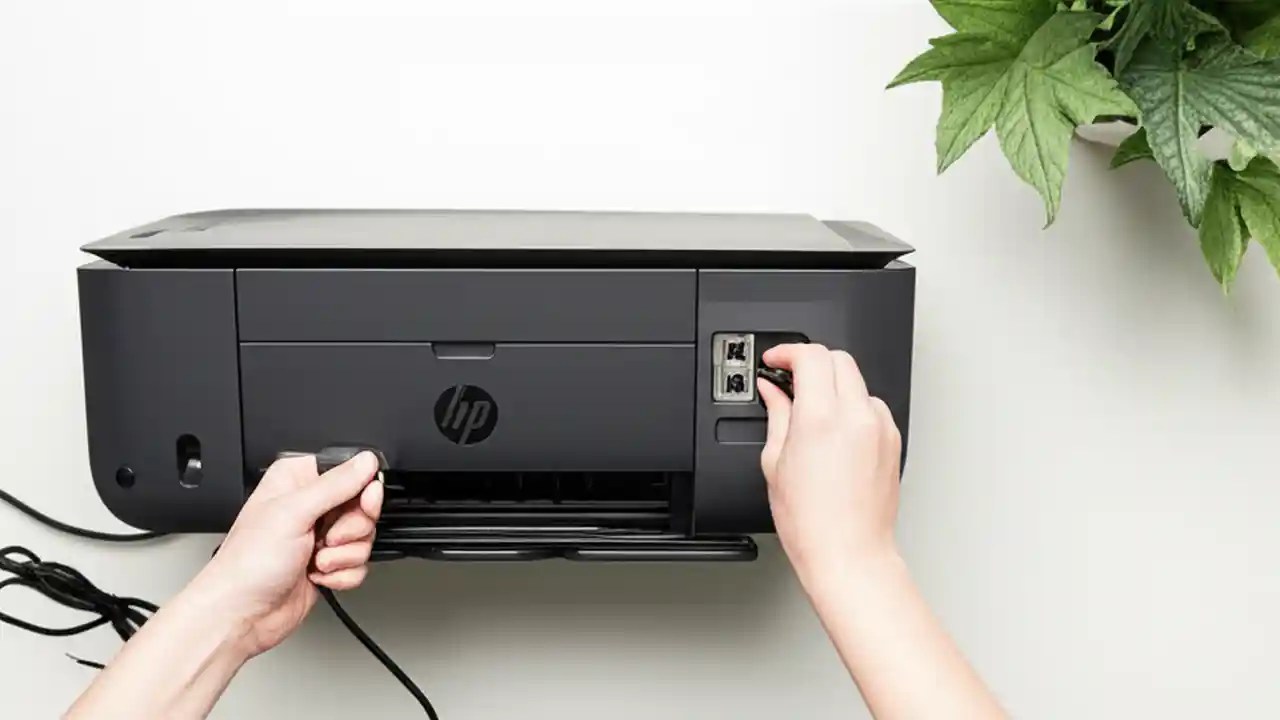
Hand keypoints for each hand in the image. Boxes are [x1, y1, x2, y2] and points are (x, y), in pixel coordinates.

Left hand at [193, 451, 383, 656]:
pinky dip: (342, 574)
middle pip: (363, 506)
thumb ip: (336, 484)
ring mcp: (321, 536)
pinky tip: (318, 575)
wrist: (243, 614)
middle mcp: (311, 505)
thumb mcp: (294, 513)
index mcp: (298, 480)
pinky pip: (359, 564)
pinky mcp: (329, 563)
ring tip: (316, 560)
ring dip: (344, 555)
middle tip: (329, 537)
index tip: (363, 504)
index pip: (350, 470)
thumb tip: (366, 460)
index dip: (363, 488)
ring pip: (364, 537)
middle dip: (352, 529)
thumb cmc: (249, 563)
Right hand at [757, 344, 901, 585]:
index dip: (788, 352)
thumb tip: (772, 391)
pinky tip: (834, 430)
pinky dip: (852, 406)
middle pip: (838, 358)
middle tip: (789, 378)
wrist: (849, 553)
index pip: (811, 356)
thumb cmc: (812, 522)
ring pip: (857, 381)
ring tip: (812, 410)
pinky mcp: (893, 441)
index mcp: (821, 418)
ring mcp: (880, 428)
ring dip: (833, 384)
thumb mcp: (775, 463)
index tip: (776, 361)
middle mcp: (856, 417)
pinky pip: (872, 406)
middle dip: (811, 361)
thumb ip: (777, 415)